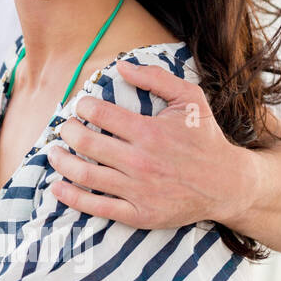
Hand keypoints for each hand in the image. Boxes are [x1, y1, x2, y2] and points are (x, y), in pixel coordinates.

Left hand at [45, 61, 256, 229]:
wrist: (228, 184)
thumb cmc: (205, 138)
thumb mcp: (190, 100)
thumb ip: (157, 78)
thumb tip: (121, 66)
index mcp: (149, 132)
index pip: (99, 114)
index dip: (82, 107)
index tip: (81, 107)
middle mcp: (141, 161)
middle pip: (86, 143)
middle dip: (66, 131)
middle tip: (64, 128)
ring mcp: (138, 190)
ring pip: (85, 175)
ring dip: (61, 162)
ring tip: (53, 152)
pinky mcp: (139, 214)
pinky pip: (97, 206)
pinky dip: (71, 197)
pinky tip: (57, 186)